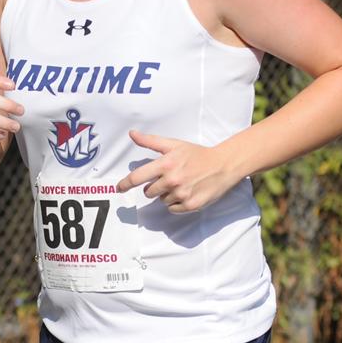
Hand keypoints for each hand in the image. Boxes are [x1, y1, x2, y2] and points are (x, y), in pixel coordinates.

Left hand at [116, 130, 240, 213]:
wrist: (223, 165)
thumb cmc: (196, 154)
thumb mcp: (174, 144)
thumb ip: (151, 141)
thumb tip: (132, 133)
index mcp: (166, 164)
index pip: (138, 177)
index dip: (125, 183)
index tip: (119, 188)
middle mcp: (172, 180)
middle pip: (149, 192)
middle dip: (155, 187)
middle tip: (169, 178)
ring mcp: (181, 194)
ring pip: (162, 201)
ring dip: (168, 194)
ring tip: (182, 183)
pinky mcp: (190, 205)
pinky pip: (173, 209)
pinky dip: (177, 203)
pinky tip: (187, 192)